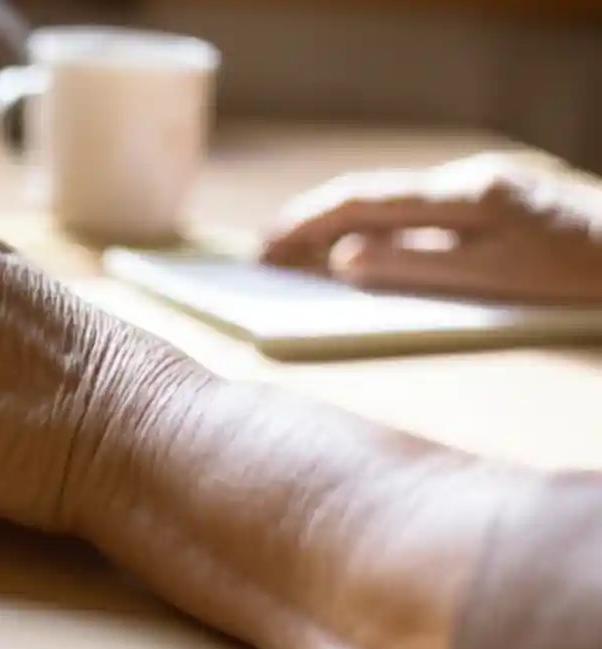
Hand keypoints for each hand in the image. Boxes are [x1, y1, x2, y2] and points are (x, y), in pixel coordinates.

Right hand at [261, 152, 601, 302]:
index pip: (363, 202)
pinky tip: (365, 249)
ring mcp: (482, 186)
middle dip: (313, 221)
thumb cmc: (576, 277)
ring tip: (301, 254)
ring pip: (391, 200)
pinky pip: (416, 210)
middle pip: (370, 194)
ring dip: (342, 224)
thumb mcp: (492, 280)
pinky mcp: (495, 200)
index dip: (307, 224)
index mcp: (464, 196)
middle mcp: (468, 180)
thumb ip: (414, 266)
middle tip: (267, 252)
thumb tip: (342, 258)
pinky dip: (377, 228)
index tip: (266, 248)